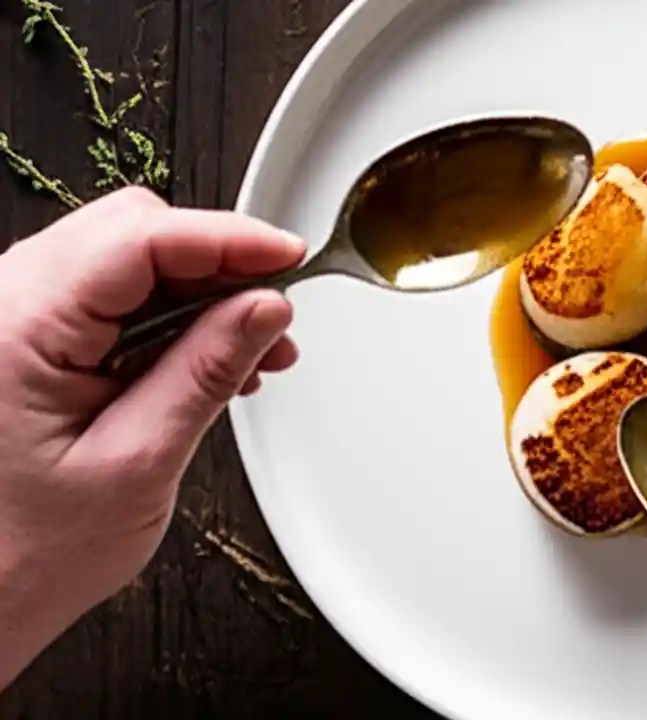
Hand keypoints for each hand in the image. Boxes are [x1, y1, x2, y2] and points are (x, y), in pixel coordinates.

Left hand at [0, 187, 304, 687]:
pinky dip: (170, 316)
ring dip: (200, 293)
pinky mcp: (29, 337)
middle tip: (278, 309)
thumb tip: (266, 307)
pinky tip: (211, 357)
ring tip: (255, 351)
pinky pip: (111, 297)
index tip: (289, 256)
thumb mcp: (139, 461)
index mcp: (18, 328)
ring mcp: (14, 317)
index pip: (138, 238)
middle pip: (133, 233)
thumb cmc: (27, 550)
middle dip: (218, 262)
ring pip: (128, 260)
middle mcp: (5, 305)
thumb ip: (206, 372)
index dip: (227, 238)